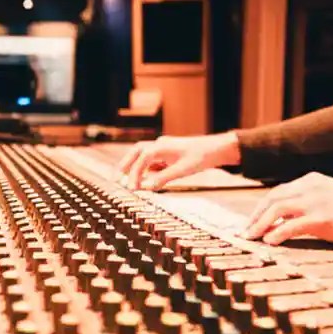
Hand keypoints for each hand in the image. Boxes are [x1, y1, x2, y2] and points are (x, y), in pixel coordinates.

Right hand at [116, 132, 240, 189]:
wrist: (216, 149)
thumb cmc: (200, 157)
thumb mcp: (182, 171)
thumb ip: (163, 179)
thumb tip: (147, 187)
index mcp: (161, 147)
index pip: (141, 159)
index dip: (133, 174)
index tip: (130, 188)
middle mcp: (160, 145)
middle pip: (136, 152)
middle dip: (125, 165)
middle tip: (116, 179)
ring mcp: (163, 148)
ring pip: (142, 155)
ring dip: (133, 166)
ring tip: (126, 181)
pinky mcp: (167, 153)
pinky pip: (151, 160)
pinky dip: (144, 168)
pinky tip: (144, 179)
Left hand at [243, 172, 332, 245]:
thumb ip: (312, 203)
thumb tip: (291, 220)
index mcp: (312, 181)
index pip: (278, 192)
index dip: (262, 207)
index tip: (252, 221)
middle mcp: (311, 187)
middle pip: (272, 199)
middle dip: (255, 216)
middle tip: (245, 232)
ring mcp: (317, 202)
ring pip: (277, 209)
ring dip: (260, 224)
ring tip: (251, 238)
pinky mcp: (324, 219)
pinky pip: (292, 226)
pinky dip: (277, 233)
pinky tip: (269, 242)